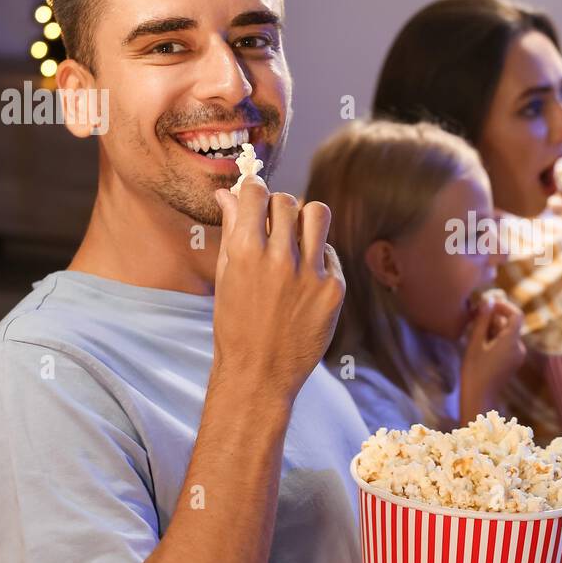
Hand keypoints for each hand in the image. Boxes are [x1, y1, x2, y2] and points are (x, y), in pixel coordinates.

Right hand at [211, 178, 344, 402]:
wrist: (260, 373)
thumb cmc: (235, 324)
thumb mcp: (226, 276)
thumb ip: (232, 230)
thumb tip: (228, 193)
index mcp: (246, 253)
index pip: (257, 193)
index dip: (254, 189)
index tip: (254, 194)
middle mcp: (280, 259)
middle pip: (288, 201)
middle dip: (278, 207)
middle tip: (274, 224)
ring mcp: (311, 274)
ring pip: (318, 215)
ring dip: (305, 220)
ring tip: (296, 238)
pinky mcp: (335, 290)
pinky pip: (330, 253)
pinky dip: (318, 257)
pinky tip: (305, 278)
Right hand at [458, 294, 525, 419]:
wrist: (479, 398)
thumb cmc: (474, 370)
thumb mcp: (475, 343)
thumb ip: (483, 320)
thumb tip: (488, 300)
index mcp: (512, 341)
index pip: (516, 314)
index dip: (504, 306)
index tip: (488, 304)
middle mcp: (519, 347)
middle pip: (510, 324)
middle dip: (494, 317)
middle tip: (474, 315)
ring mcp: (517, 356)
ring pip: (507, 334)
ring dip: (493, 328)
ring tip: (474, 330)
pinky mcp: (513, 362)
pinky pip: (507, 344)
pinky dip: (495, 339)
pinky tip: (480, 343)